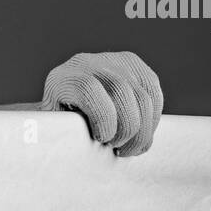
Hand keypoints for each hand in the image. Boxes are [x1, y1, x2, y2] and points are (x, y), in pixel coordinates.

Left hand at [40, 52, 163, 156]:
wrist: (64, 104)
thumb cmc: (61, 127)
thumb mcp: (57, 132)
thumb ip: (66, 135)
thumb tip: (82, 147)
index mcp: (63, 78)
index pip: (88, 88)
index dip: (102, 118)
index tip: (103, 139)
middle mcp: (88, 63)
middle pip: (121, 90)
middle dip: (127, 128)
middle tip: (119, 149)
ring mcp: (114, 61)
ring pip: (143, 95)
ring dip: (143, 129)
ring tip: (131, 149)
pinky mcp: (134, 65)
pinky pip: (153, 93)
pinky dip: (152, 119)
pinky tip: (141, 136)